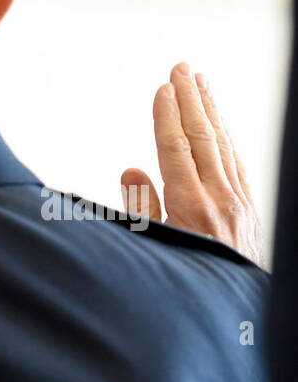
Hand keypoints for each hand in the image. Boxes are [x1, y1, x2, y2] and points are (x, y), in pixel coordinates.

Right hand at [121, 62, 263, 266]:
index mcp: (190, 207)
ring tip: (201, 81)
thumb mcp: (152, 249)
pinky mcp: (248, 209)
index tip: (161, 89)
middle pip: (203, 137)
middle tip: (181, 68)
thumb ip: (141, 208)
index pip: (175, 149)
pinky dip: (226, 138)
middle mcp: (219, 198)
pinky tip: (219, 123)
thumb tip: (132, 168)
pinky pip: (237, 162)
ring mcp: (238, 202)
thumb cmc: (181, 282)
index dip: (166, 117)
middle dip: (190, 100)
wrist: (231, 314)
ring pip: (223, 145)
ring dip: (211, 110)